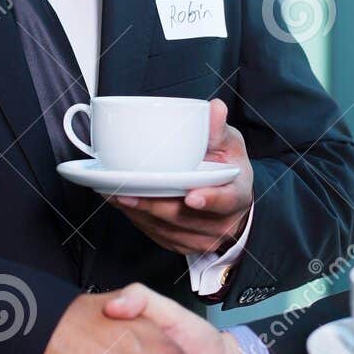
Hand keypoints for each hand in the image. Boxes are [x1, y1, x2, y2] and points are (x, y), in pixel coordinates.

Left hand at [107, 98, 254, 254]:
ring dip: (139, 213)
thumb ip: (219, 130)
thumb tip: (214, 109)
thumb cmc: (229, 170)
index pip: (225, 201)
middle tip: (128, 191)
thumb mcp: (231, 146)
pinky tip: (121, 203)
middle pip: (184, 217)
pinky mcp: (181, 244)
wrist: (231, 202)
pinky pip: (156, 234)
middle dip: (154, 205)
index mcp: (237, 196)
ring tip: (116, 193)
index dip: (209, 200)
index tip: (192, 197)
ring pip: (166, 228)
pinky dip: (137, 219)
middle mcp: (221, 223)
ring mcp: (201, 238)